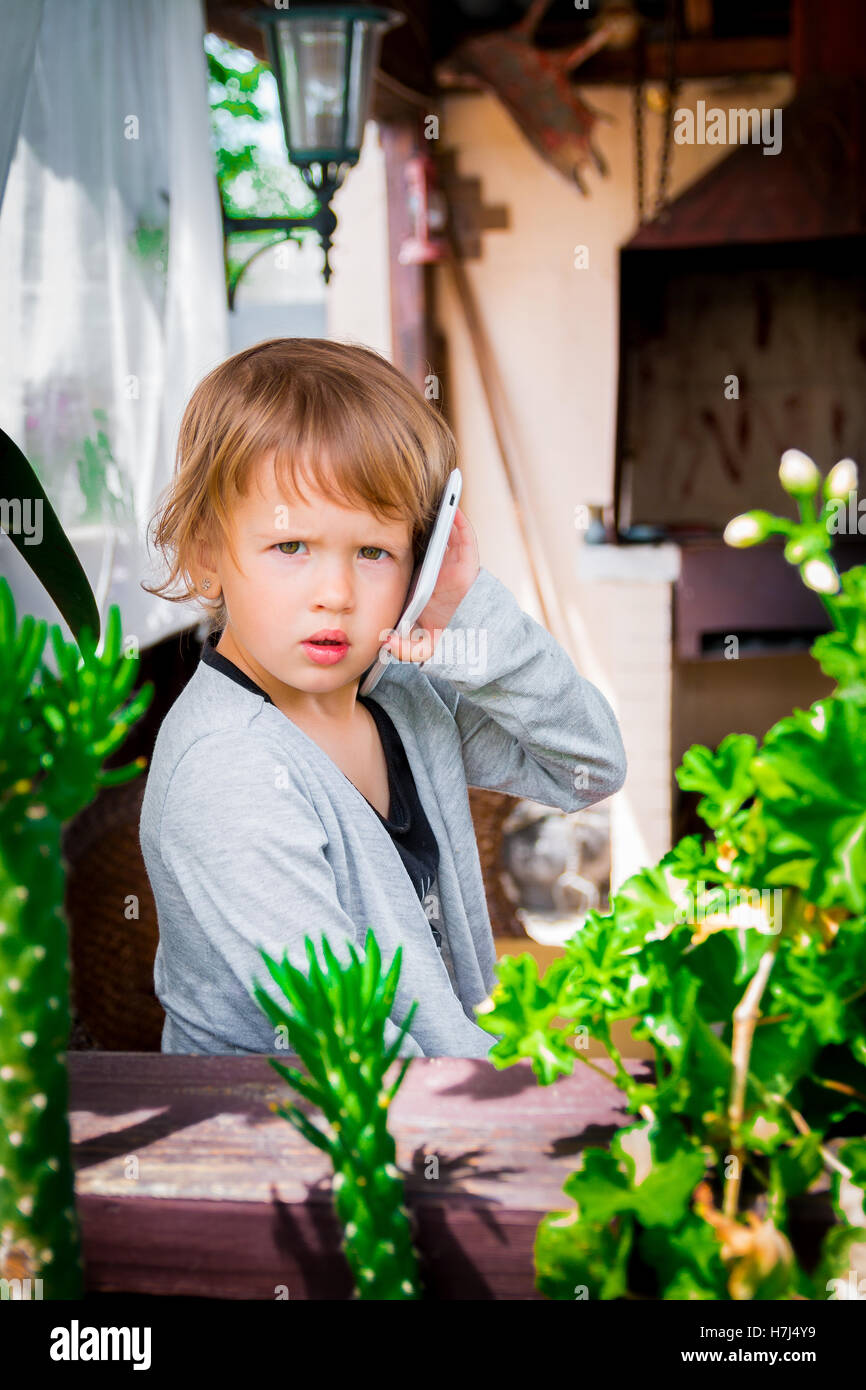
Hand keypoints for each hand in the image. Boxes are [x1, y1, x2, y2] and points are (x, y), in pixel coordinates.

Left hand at [382, 505, 479, 663]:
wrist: (475, 642)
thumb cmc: (445, 637)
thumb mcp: (421, 647)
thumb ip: (404, 648)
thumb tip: (387, 642)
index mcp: (421, 582)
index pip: (407, 556)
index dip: (396, 539)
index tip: (380, 523)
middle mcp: (436, 569)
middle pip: (425, 538)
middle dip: (420, 519)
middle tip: (402, 499)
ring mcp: (453, 564)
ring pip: (445, 533)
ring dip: (441, 512)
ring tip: (431, 494)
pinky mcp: (470, 563)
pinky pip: (465, 537)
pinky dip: (460, 521)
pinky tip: (451, 509)